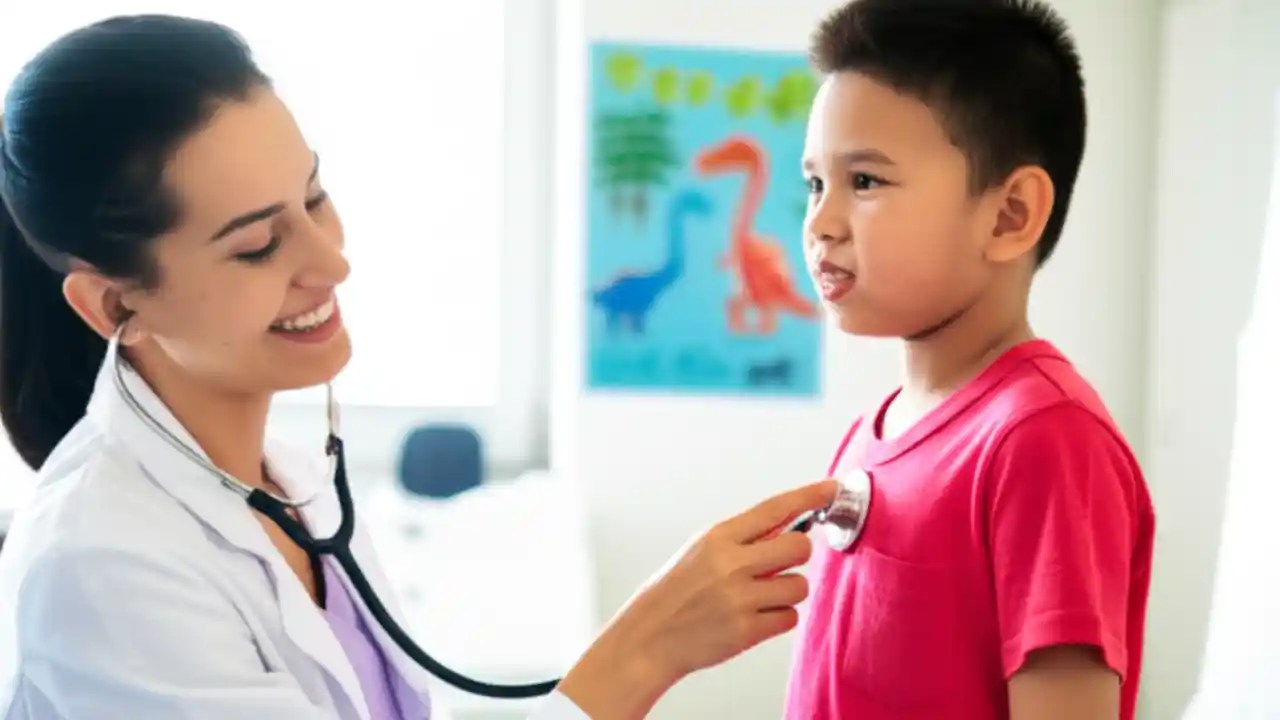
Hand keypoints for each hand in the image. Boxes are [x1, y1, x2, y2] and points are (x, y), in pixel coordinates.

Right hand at [558, 479, 837, 718]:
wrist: (649, 636)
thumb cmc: (677, 591)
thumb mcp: (702, 551)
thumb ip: (744, 539)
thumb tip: (792, 525)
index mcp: (718, 537)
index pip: (774, 509)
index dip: (808, 496)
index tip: (831, 488)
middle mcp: (731, 564)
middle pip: (799, 547)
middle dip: (797, 555)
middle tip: (779, 564)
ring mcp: (739, 598)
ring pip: (799, 586)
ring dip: (787, 591)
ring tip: (758, 597)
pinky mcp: (747, 631)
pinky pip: (789, 618)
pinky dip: (778, 618)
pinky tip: (753, 617)